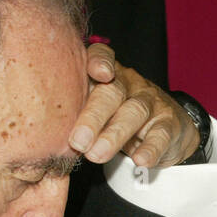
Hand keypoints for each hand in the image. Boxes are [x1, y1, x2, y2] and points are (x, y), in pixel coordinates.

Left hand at [71, 43, 199, 167]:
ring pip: (134, 112)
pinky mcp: (169, 124)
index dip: (99, 61)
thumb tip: (46, 138)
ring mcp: (151, 103)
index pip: (102, 56)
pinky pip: (161, 135)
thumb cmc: (118, 118)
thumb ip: (76, 115)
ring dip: (114, 135)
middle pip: (112, 92)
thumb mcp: (97, 110)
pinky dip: (150, 148)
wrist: (167, 130)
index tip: (97, 74)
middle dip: (93, 116)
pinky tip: (140, 160)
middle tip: (78, 141)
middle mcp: (130, 83)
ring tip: (97, 156)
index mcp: (107, 75)